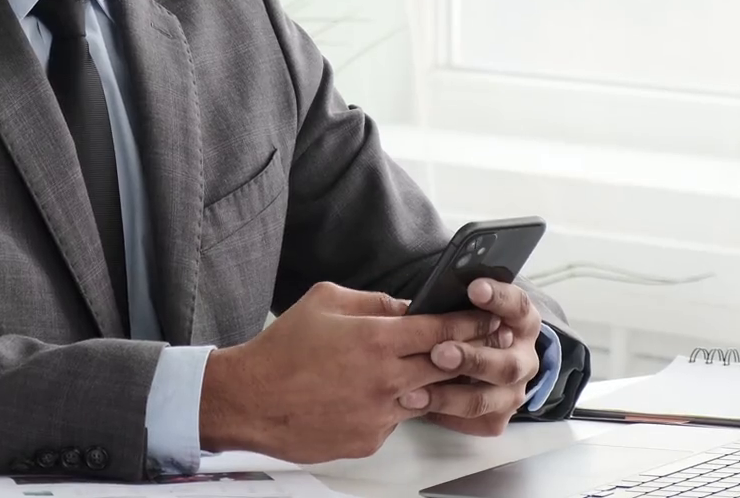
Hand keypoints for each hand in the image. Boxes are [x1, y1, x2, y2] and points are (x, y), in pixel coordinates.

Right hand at [199, 282, 498, 461]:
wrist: (251, 400)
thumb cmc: (283, 349)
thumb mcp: (326, 300)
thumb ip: (374, 301)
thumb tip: (406, 306)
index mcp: (378, 339)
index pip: (444, 331)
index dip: (471, 324)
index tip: (488, 320)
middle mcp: (386, 380)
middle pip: (446, 367)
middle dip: (464, 355)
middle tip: (475, 346)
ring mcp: (380, 414)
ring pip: (424, 397)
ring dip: (426, 384)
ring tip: (415, 370)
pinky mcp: (370, 439)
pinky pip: (394, 419)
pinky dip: (391, 407)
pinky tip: (366, 396)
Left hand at [409, 278, 542, 436]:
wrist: (482, 363)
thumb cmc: (467, 328)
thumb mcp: (468, 310)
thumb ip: (455, 305)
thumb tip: (416, 304)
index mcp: (522, 323)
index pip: (517, 306)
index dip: (498, 298)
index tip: (474, 288)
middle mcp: (524, 360)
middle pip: (506, 365)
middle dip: (471, 360)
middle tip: (439, 352)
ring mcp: (514, 393)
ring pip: (485, 400)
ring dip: (448, 396)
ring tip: (412, 393)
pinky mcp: (498, 419)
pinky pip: (472, 421)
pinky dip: (443, 414)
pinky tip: (416, 408)